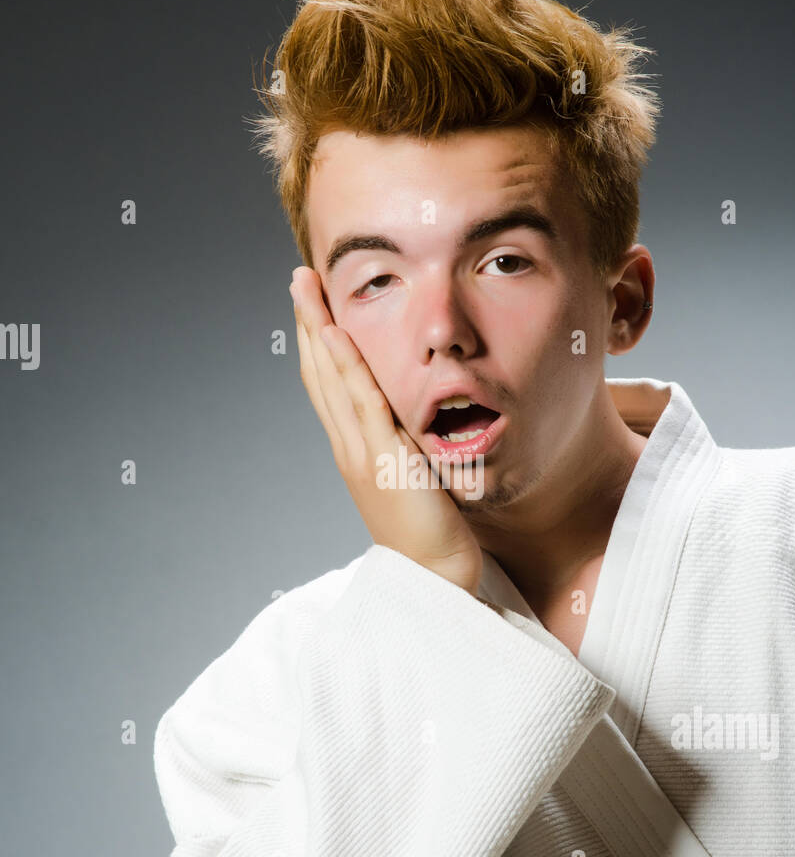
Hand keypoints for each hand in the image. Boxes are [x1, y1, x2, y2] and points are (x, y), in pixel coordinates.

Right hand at [289, 266, 483, 596]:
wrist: (435, 578)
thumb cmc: (433, 537)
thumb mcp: (417, 480)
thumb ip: (409, 449)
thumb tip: (412, 426)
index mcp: (355, 450)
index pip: (329, 386)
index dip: (317, 343)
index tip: (312, 306)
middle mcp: (349, 446)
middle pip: (318, 372)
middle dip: (306, 322)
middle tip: (296, 278)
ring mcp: (360, 452)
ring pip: (330, 378)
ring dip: (315, 327)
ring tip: (304, 286)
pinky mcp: (382, 458)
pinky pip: (361, 401)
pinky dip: (345, 364)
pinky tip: (333, 332)